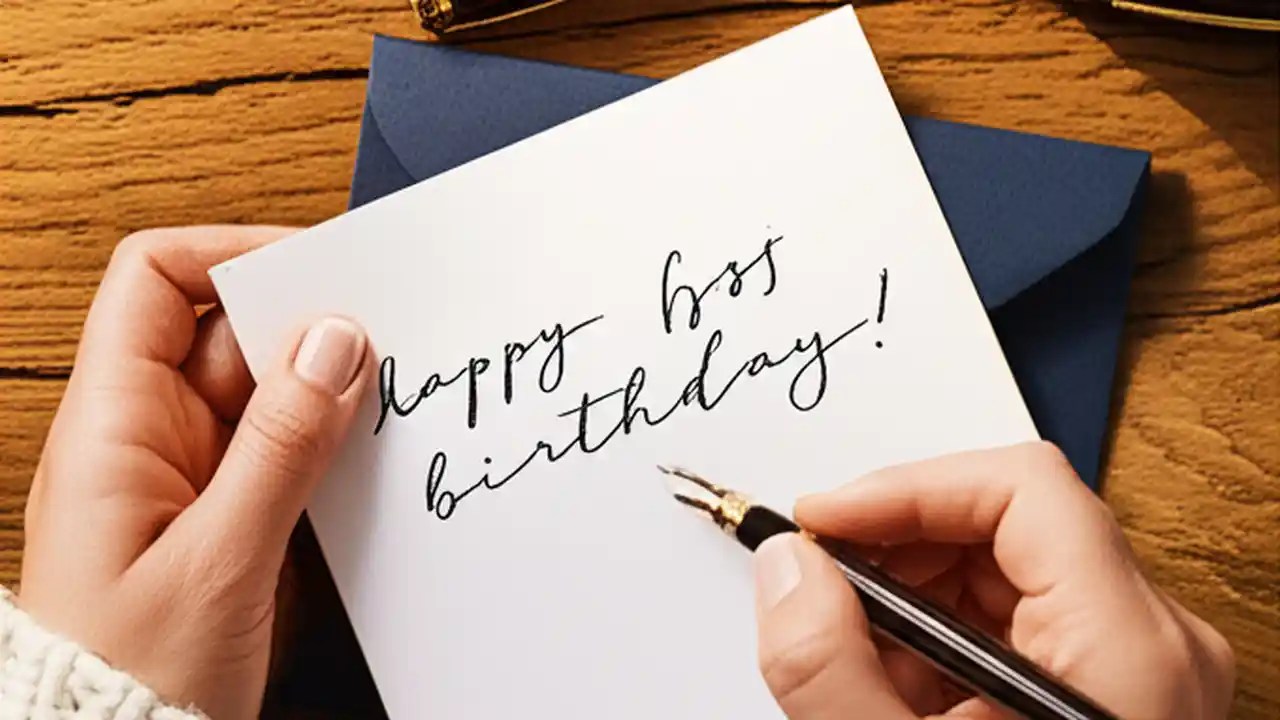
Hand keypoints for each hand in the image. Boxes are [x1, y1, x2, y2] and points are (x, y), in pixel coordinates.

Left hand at [19, 227, 375, 718]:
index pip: (157, 282)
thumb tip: (336, 342)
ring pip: (267, 391)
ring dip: (325, 393)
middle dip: (306, 329)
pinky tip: (366, 461)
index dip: (234, 256)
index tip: (319, 267)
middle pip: (229, 332)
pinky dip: (328, 444)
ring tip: (384, 408)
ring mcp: (189, 473)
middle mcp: (148, 435)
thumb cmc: (132, 677)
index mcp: (113, 425)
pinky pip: (282, 448)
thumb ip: (282, 446)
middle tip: (382, 346)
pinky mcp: (226, 512)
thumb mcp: (219, 559)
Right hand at [751, 442, 1234, 719]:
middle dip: (895, 545)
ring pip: (1005, 567)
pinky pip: (1014, 618)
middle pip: (1008, 522)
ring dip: (908, 593)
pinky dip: (937, 635)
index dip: (907, 487)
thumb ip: (829, 671)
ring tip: (852, 653)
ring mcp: (1136, 664)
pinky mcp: (1107, 685)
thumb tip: (785, 571)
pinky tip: (895, 684)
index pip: (1021, 489)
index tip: (823, 520)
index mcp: (1125, 649)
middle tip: (817, 583)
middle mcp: (1150, 642)